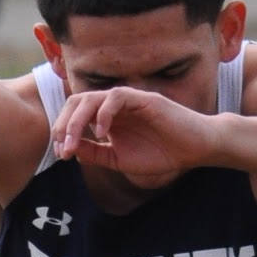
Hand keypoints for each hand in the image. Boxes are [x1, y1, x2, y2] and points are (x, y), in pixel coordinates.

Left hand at [51, 86, 215, 187]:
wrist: (195, 150)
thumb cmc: (162, 153)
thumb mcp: (120, 159)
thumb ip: (96, 153)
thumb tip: (70, 150)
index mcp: (107, 118)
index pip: (75, 115)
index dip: (63, 131)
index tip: (61, 154)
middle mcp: (114, 106)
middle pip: (77, 102)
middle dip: (64, 124)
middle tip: (63, 148)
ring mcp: (129, 100)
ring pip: (92, 98)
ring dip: (77, 120)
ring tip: (74, 142)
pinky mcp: (144, 99)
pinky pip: (116, 97)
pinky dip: (104, 113)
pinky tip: (101, 133)